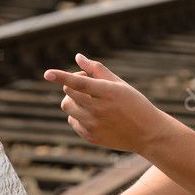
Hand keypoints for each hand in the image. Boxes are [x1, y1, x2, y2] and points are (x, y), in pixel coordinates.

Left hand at [44, 54, 173, 152]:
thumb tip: (77, 57)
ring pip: (67, 107)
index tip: (47, 73)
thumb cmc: (134, 103)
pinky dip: (78, 115)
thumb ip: (97, 69)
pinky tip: (94, 115)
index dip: (61, 77)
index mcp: (108, 93)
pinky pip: (73, 121)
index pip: (79, 83)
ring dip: (73, 100)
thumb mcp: (119, 84)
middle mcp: (99, 110)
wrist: (147, 134)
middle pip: (68, 93)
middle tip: (88, 85)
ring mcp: (93, 126)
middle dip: (72, 85)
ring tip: (89, 100)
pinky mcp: (90, 137)